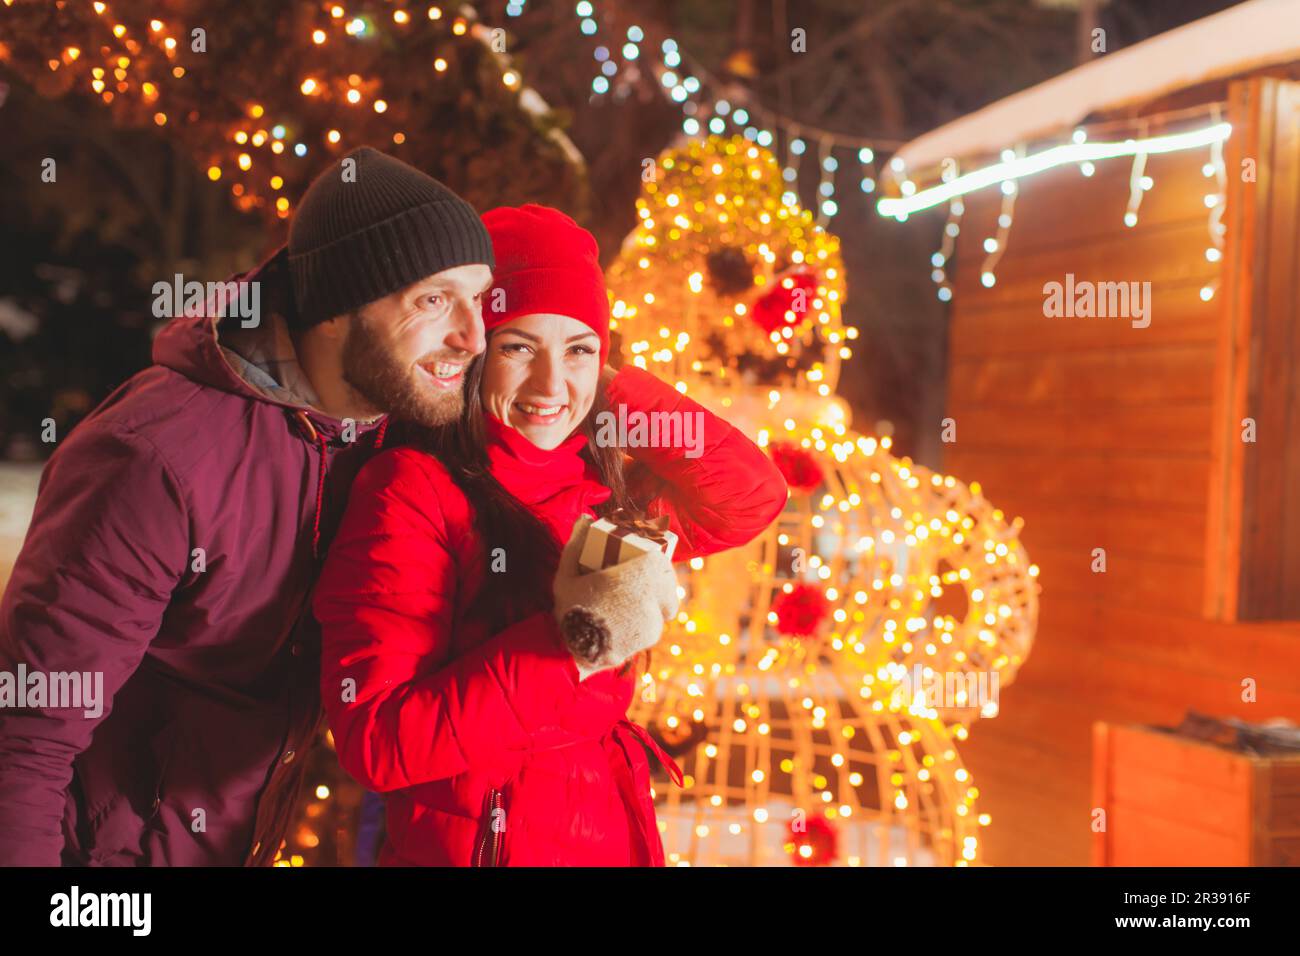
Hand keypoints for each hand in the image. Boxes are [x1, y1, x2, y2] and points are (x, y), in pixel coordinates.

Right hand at [552, 515, 678, 680]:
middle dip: (653, 583)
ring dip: (648, 602)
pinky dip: (642, 621)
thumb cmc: (571, 609)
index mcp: (644, 571)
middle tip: (630, 584)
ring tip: (624, 603)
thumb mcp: (567, 575)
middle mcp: (657, 595)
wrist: (572, 653)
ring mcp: (656, 618)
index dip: (651, 562)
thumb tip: (584, 518)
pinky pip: (652, 623)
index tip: (638, 563)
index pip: (659, 560)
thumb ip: (577, 545)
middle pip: (665, 583)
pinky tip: (623, 620)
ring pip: (660, 604)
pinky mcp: (651, 639)